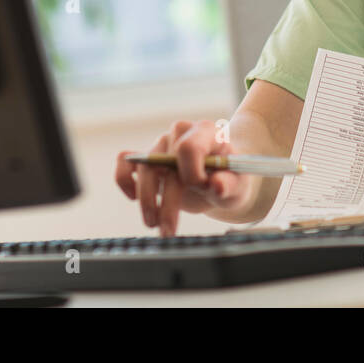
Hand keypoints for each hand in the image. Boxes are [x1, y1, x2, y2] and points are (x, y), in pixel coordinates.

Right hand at [114, 119, 256, 236]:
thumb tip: (216, 186)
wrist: (220, 180)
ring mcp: (161, 144)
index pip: (189, 147)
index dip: (192, 173)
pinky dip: (124, 179)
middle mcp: (180, 133)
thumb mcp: (239, 184)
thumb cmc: (230, 178)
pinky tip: (133, 198)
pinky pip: (124, 161)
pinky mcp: (146, 157)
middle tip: (169, 230)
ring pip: (144, 167)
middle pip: (164, 162)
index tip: (203, 190)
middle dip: (167, 201)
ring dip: (147, 200)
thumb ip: (229, 184)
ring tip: (156, 226)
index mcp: (206, 132)